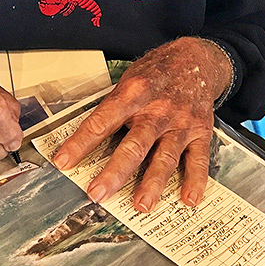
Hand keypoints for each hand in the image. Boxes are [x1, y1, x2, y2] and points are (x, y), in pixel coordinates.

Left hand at [53, 37, 231, 211]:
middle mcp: (157, 110)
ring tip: (141, 206)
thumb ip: (113, 107)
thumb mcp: (129, 80)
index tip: (63, 162)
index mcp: (133, 94)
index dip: (81, 143)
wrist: (197, 59)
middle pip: (134, 145)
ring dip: (152, 183)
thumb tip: (88, 138)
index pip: (102, 122)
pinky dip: (195, 181)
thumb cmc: (156, 72)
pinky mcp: (200, 132)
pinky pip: (198, 159)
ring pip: (165, 157)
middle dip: (114, 172)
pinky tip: (188, 199)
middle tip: (97, 194)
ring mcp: (181, 123)